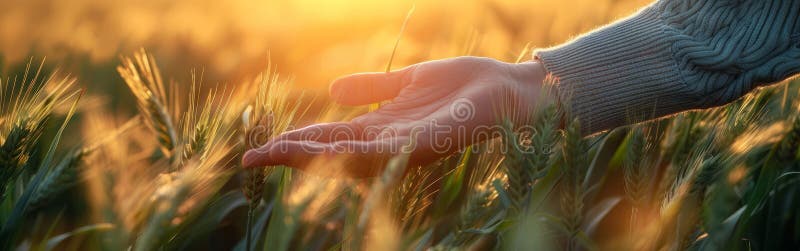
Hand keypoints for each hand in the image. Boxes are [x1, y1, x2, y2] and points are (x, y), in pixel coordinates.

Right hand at [242, 56, 548, 176]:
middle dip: (292, 155)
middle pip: (332, 151)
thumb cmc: (466, 84)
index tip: (260, 144)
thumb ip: (373, 87)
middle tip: (251, 158)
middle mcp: (391, 143)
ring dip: (312, 156)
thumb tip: (331, 91)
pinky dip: (355, 151)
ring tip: (275, 155)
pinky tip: (328, 150)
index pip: (330, 137)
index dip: (296, 141)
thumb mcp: (409, 81)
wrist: (509, 87)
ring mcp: (408, 146)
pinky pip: (386, 149)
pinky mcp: (428, 142)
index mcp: (384, 128)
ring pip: (351, 155)